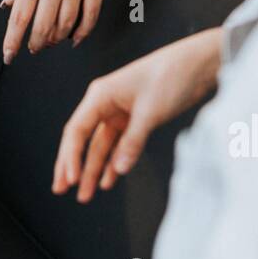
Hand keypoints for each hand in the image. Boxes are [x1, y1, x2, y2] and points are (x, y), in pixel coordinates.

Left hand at [0, 0, 127, 61]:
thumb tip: (7, 5)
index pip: (19, 17)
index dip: (12, 41)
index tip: (8, 56)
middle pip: (43, 27)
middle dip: (36, 44)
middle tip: (34, 49)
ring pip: (66, 25)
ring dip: (57, 39)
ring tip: (52, 42)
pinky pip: (89, 17)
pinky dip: (82, 33)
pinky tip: (75, 39)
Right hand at [53, 27, 222, 201]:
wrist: (197, 63)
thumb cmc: (171, 76)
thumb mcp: (151, 111)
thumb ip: (133, 141)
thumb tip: (118, 169)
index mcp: (101, 95)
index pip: (77, 130)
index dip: (70, 156)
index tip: (70, 179)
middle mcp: (105, 103)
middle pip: (82, 139)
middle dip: (72, 165)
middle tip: (60, 190)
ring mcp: (119, 112)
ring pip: (100, 146)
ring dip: (93, 169)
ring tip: (85, 195)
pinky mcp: (135, 119)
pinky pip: (118, 145)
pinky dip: (114, 162)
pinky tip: (109, 180)